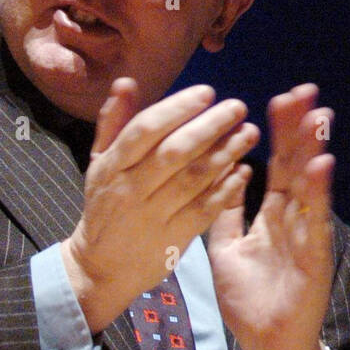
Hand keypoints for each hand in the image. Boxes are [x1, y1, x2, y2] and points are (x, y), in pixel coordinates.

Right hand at [60, 78, 258, 333]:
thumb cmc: (105, 204)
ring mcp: (152, 216)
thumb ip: (114, 123)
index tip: (207, 92)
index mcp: (112, 166)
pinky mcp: (173, 239)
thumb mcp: (100, 163)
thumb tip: (126, 82)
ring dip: (226, 153)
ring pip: (193, 180)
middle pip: (174, 152)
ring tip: (249, 133)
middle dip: (210, 126)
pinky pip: (204, 209)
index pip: (145, 130)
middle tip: (238, 107)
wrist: (100, 267)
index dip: (177, 108)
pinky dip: (226, 189)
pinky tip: (245, 170)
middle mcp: (130, 189)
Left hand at [207, 84, 337, 349]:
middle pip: (296, 166)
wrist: (268, 348)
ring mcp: (306, 236)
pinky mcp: (314, 258)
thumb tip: (220, 179)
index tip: (279, 99)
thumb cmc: (251, 303)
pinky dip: (318, 193)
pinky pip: (315, 220)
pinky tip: (321, 165)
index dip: (278, 133)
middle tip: (305, 91)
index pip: (276, 165)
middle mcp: (294, 219)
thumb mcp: (227, 252)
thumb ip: (225, 216)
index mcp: (273, 216)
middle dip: (301, 129)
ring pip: (311, 186)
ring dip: (315, 151)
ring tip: (319, 117)